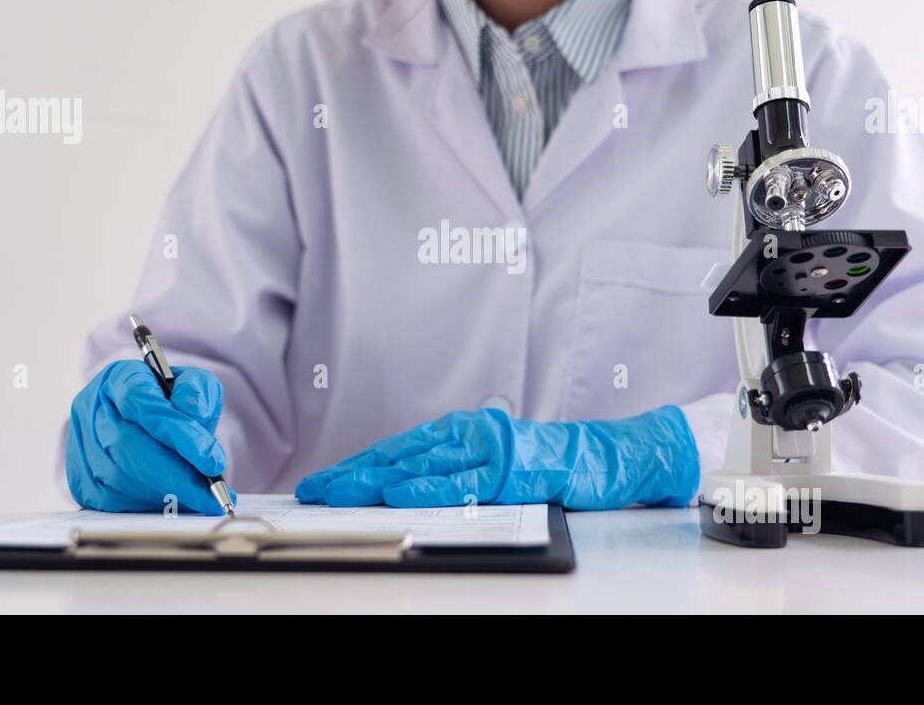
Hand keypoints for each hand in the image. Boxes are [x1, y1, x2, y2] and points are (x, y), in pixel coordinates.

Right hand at [66, 360, 234, 513]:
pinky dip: (146, 504)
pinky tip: (171, 501)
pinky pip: (111, 500)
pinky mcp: (80, 478)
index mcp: (119, 379)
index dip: (179, 436)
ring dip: (162, 492)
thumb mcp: (192, 382)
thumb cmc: (168, 400)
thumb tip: (195, 415)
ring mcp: (81, 445)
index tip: (213, 462)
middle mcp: (92, 410)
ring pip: (118, 477)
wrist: (138, 418)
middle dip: (174, 474)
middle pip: (127, 445)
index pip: (144, 405)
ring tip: (196, 497)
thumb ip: (198, 391)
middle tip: (209, 493)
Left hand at [295, 405, 697, 509]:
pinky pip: (462, 482)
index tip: (326, 480)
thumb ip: (458, 471)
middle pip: (400, 454)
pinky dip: (426, 485)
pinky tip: (397, 491)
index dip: (360, 464)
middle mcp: (471, 434)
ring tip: (339, 490)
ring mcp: (491, 449)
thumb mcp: (497, 464)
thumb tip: (406, 487)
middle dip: (353, 472)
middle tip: (315, 489)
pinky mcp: (511, 469)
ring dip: (375, 477)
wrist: (609, 456)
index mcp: (464, 432)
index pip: (400, 450)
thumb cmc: (554, 464)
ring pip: (421, 464)